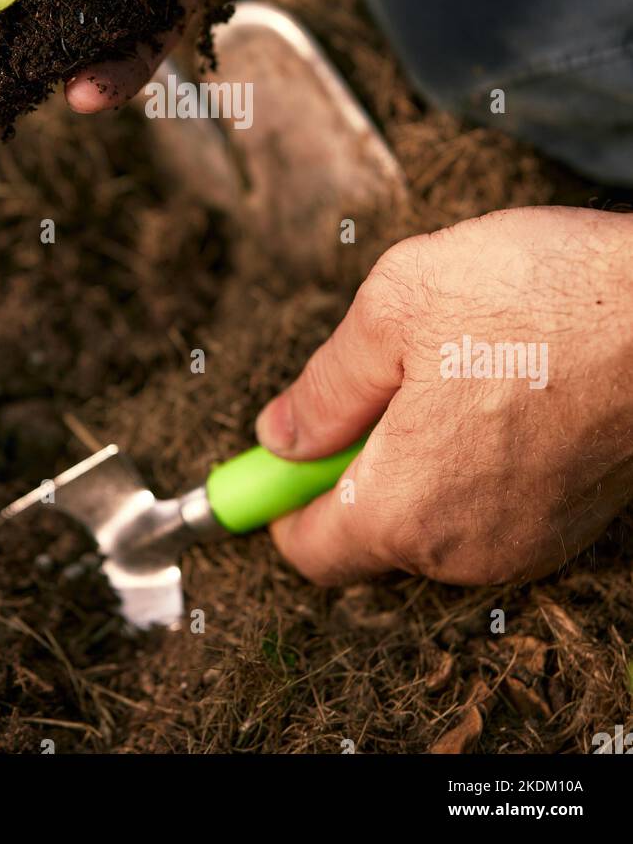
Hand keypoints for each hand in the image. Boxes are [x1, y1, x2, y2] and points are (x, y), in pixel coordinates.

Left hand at [257, 207, 632, 584]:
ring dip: (419, 458)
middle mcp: (463, 549)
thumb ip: (326, 386)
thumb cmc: (538, 300)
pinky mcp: (570, 520)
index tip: (279, 452)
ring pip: (433, 516)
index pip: (310, 548)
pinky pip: (488, 506)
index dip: (279, 498)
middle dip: (356, 465)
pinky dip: (473, 462)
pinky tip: (496, 386)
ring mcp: (525, 541)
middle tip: (380, 377)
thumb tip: (280, 435)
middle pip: (370, 531)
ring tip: (450, 367)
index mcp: (404, 509)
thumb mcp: (393, 311)